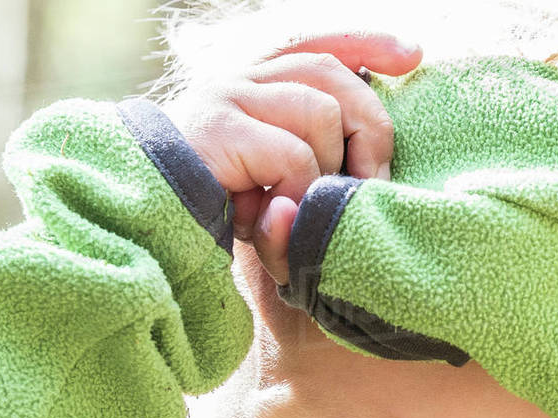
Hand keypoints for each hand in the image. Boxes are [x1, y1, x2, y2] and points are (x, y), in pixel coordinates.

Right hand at [161, 33, 422, 285]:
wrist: (145, 233)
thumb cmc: (211, 221)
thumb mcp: (269, 188)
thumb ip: (307, 167)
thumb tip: (364, 174)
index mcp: (252, 85)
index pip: (318, 44)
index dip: (367, 44)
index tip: (412, 55)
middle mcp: (238, 78)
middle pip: (333, 74)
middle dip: (369, 130)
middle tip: (371, 186)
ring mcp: (226, 97)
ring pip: (320, 111)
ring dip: (331, 171)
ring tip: (307, 209)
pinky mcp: (218, 129)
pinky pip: (294, 154)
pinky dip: (302, 192)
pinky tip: (280, 217)